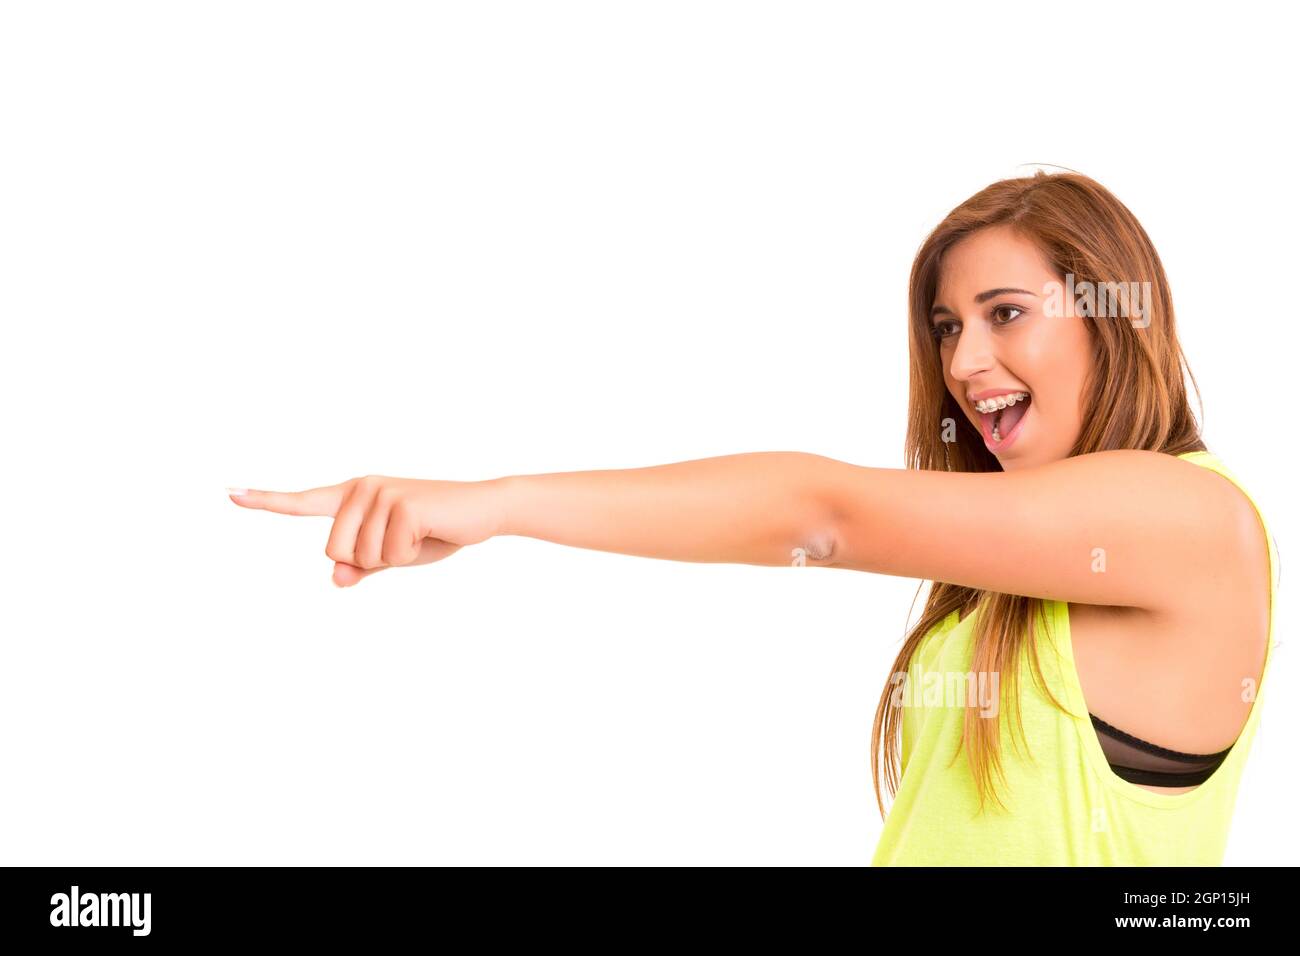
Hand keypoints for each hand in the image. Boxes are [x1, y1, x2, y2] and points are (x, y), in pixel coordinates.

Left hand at [227, 475, 505, 586]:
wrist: (484, 510)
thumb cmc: (439, 532)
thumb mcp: (395, 556)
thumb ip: (363, 567)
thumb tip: (336, 577)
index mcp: (354, 496)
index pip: (303, 502)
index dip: (265, 501)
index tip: (230, 493)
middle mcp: (361, 488)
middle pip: (335, 552)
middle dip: (369, 561)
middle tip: (405, 541)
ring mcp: (380, 493)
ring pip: (362, 557)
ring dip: (394, 558)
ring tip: (421, 534)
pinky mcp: (401, 504)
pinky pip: (389, 554)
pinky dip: (412, 554)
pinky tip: (431, 532)